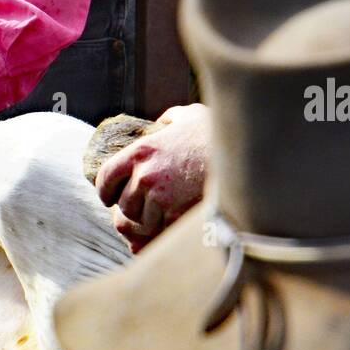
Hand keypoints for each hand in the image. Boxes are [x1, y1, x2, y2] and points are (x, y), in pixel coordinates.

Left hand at [95, 103, 211, 252]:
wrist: (244, 152)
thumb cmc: (215, 132)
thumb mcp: (186, 116)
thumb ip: (166, 121)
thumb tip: (160, 125)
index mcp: (140, 152)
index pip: (105, 178)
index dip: (106, 191)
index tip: (110, 197)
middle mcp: (145, 176)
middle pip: (123, 207)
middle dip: (130, 210)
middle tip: (140, 210)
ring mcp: (161, 199)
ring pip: (141, 224)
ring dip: (147, 223)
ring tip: (158, 218)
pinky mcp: (178, 216)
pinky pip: (161, 233)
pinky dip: (164, 232)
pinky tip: (171, 225)